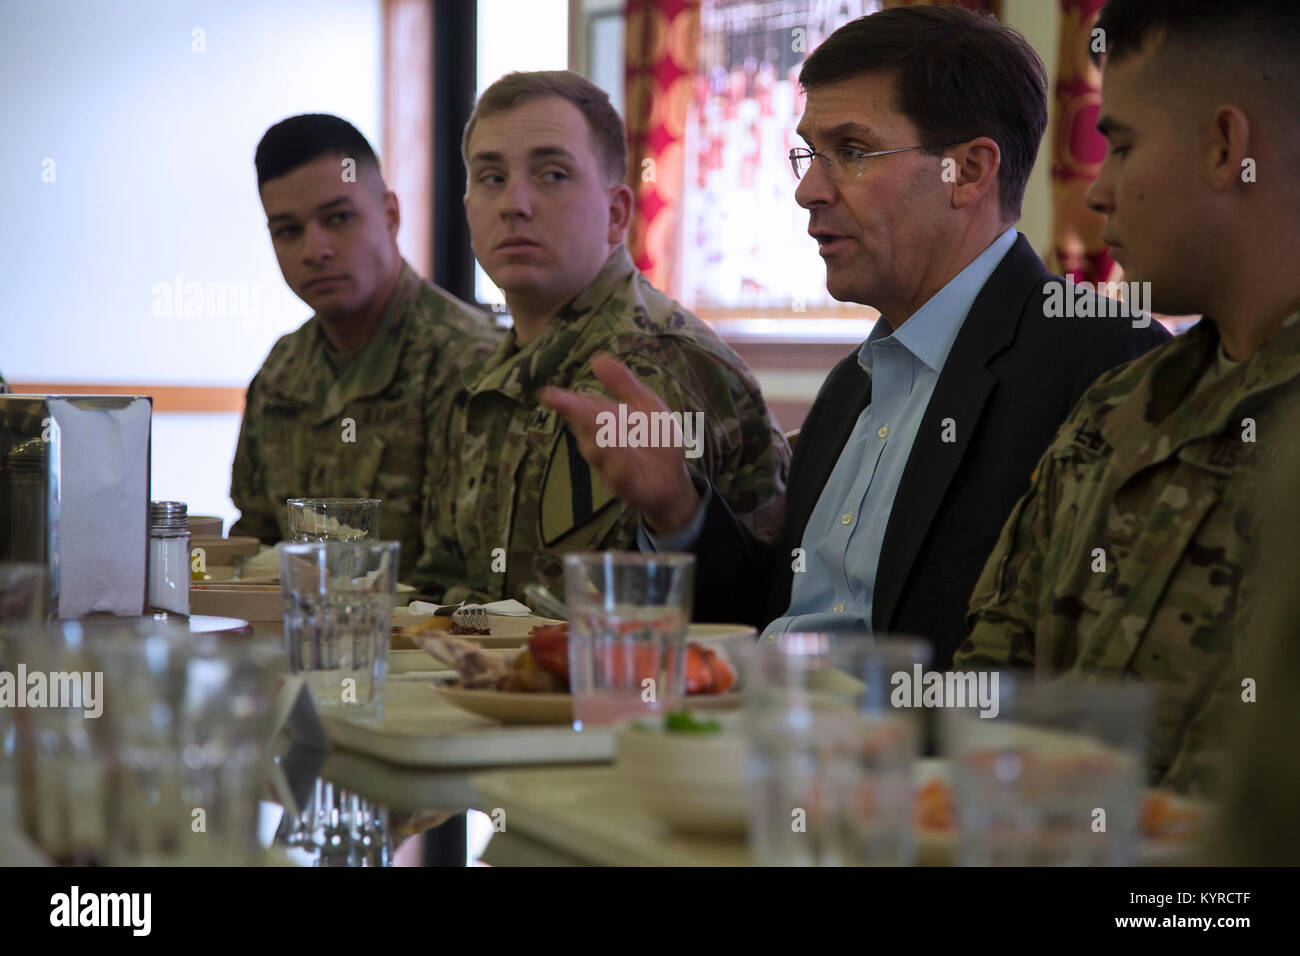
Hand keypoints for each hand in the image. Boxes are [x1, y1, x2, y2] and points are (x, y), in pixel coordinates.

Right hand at [539, 352, 700, 533]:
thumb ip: (623, 384)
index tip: (549, 395)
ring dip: (601, 443)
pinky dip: (621, 471)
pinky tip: (624, 461)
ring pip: (601, 455)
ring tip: (603, 428)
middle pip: (588, 431)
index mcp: (604, 422)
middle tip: (575, 405)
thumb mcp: (645, 405)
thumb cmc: (656, 439)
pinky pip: (621, 481)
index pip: (582, 410)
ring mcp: (613, 468)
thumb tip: (597, 358)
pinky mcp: (630, 488)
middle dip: (583, 419)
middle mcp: (602, 444)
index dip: (566, 402)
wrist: (674, 479)